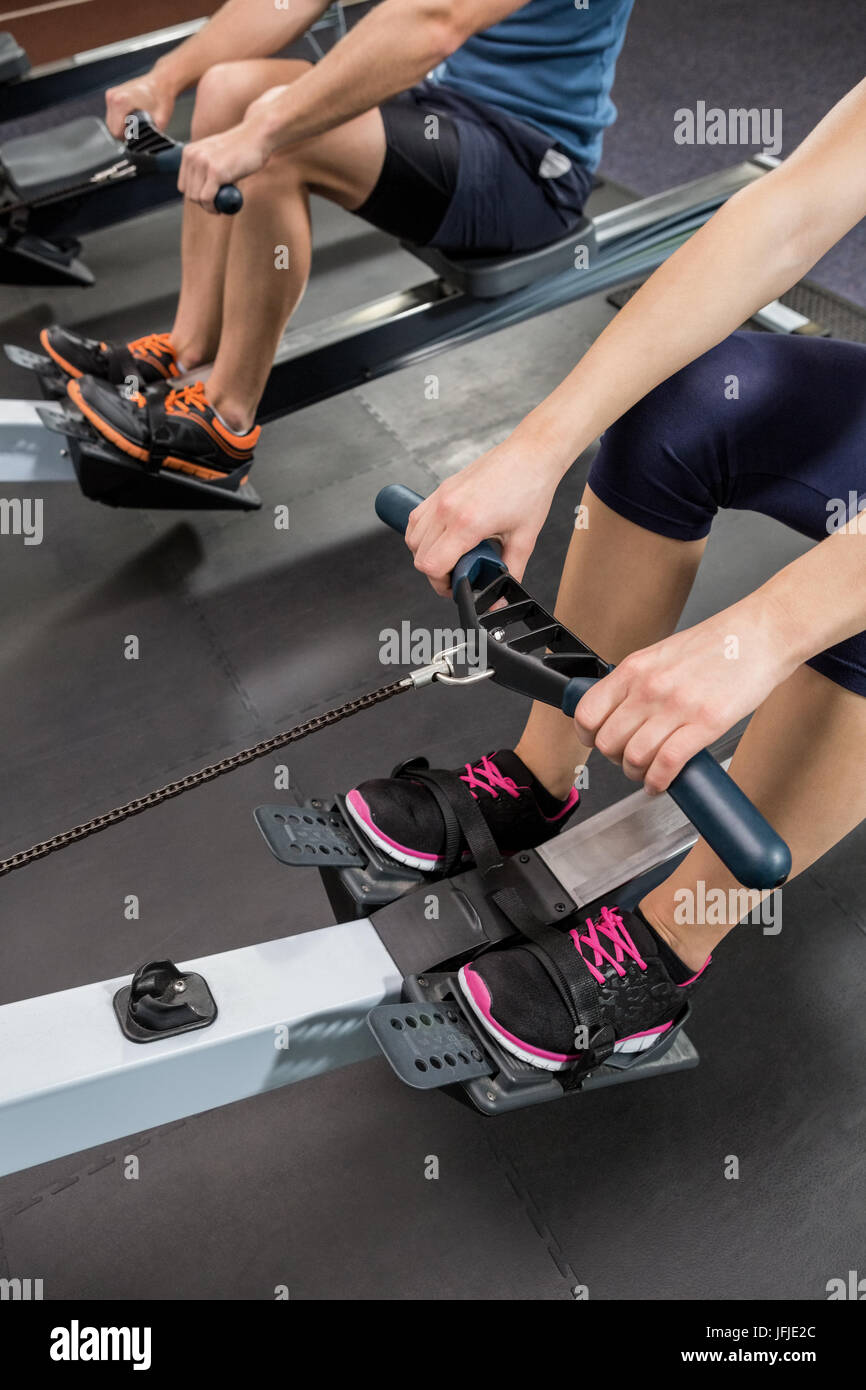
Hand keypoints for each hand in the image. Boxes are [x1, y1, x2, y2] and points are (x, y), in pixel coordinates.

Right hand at [105, 72, 175, 138]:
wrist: (161, 82)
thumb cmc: (162, 98)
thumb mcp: (160, 122)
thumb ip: (151, 137)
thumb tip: (147, 150)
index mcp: (121, 102)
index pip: (116, 132)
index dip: (127, 140)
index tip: (138, 139)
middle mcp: (113, 97)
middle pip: (112, 128)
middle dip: (124, 134)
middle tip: (138, 133)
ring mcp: (111, 94)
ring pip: (111, 122)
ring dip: (121, 127)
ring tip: (135, 124)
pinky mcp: (112, 94)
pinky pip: (112, 114)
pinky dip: (120, 119)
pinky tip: (131, 118)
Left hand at [179, 116, 270, 212]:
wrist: (256, 136)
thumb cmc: (240, 148)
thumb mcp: (214, 155)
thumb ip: (205, 168)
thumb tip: (201, 193)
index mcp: (189, 152)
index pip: (183, 185)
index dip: (196, 195)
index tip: (208, 199)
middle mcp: (193, 156)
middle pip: (189, 194)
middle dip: (202, 203)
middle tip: (217, 204)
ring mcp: (203, 163)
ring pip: (197, 198)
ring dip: (208, 207)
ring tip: (221, 204)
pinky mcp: (215, 172)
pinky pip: (207, 199)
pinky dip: (213, 208)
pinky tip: (221, 208)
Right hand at [406, 437, 560, 596]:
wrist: (531, 453)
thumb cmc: (530, 487)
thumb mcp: (524, 539)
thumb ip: (510, 572)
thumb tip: (501, 596)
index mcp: (467, 522)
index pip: (431, 565)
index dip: (441, 584)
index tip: (456, 587)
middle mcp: (447, 508)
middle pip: (419, 555)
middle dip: (436, 572)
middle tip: (458, 574)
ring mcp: (441, 496)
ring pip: (413, 538)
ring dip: (427, 553)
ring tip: (450, 557)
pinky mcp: (441, 489)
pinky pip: (417, 519)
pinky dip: (423, 534)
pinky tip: (444, 538)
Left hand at [574, 598, 798, 792]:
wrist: (761, 633)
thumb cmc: (718, 644)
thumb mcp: (663, 653)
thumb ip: (639, 681)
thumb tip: (621, 711)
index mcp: (635, 668)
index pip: (587, 712)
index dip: (588, 735)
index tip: (597, 742)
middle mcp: (649, 688)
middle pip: (608, 742)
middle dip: (614, 758)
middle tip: (628, 759)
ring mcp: (677, 707)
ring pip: (634, 757)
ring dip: (637, 774)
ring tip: (647, 773)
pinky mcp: (705, 724)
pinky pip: (666, 765)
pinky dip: (659, 782)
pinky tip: (661, 783)